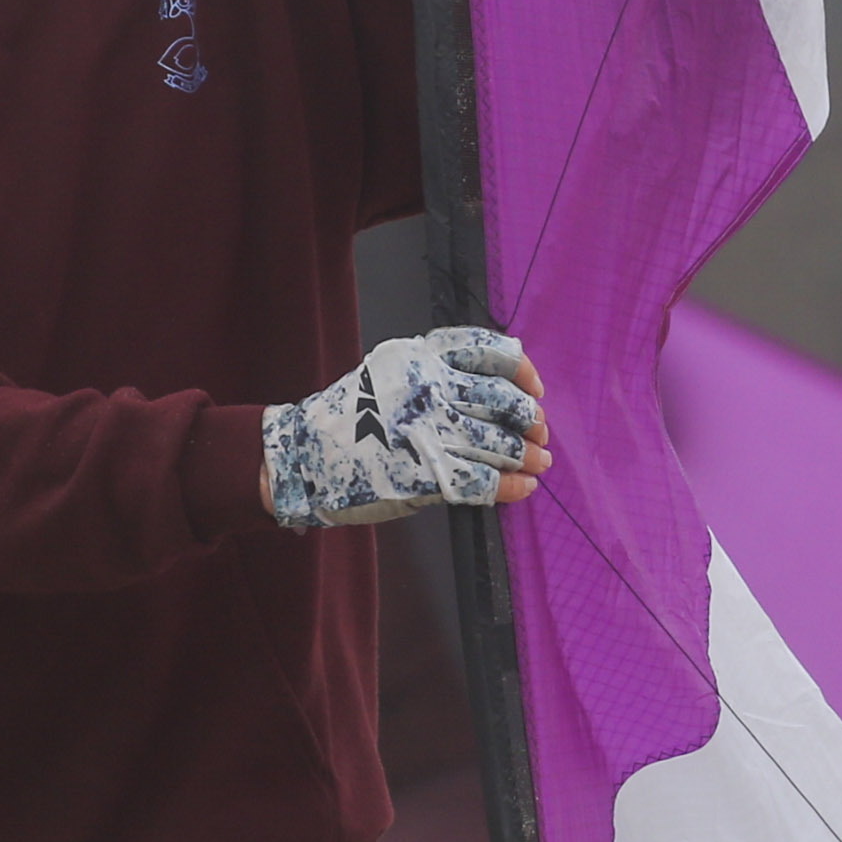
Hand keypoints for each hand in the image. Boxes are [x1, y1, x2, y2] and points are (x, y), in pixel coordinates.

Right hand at [263, 327, 555, 526]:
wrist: (301, 454)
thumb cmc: (352, 415)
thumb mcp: (391, 372)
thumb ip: (438, 373)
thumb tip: (502, 394)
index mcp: (420, 356)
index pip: (489, 352)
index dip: (522, 371)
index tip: (535, 390)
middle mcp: (428, 388)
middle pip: (501, 399)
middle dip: (529, 418)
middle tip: (539, 433)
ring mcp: (426, 431)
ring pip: (497, 442)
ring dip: (526, 455)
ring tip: (539, 462)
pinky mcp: (423, 474)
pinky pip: (482, 481)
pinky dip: (510, 486)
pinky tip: (522, 488)